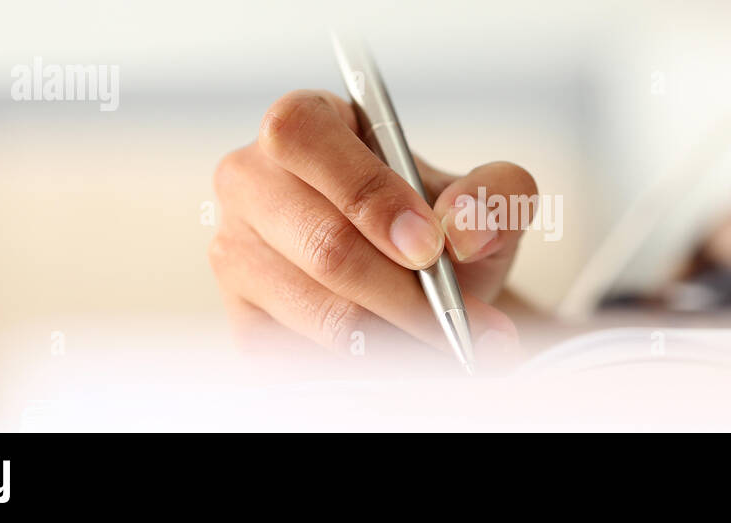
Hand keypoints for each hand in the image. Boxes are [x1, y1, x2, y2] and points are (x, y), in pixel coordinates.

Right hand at [208, 90, 535, 369]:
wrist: (422, 285)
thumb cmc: (432, 223)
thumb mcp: (479, 196)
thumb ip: (495, 193)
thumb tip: (465, 229)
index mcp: (304, 124)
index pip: (305, 137)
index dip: (367, 194)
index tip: (429, 246)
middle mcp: (252, 181)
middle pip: (322, 243)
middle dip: (403, 291)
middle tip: (460, 319)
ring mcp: (235, 252)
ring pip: (317, 308)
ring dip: (395, 337)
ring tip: (451, 347)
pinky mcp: (241, 318)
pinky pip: (298, 354)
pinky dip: (361, 366)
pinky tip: (402, 359)